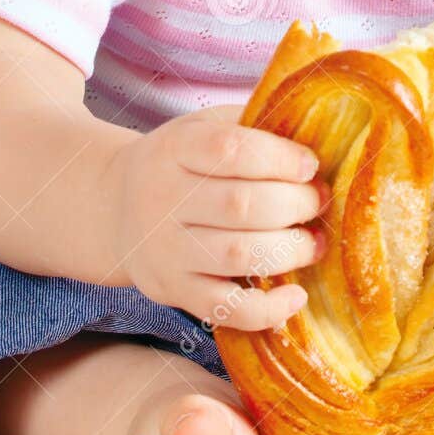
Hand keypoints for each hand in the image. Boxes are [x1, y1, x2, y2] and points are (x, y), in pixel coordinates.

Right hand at [110, 104, 330, 330]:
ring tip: (315, 242)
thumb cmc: (180, 163)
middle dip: (295, 204)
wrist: (115, 206)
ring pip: (238, 255)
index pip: (229, 149)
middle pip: (241, 205)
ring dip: (290, 250)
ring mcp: (165, 250)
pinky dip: (267, 309)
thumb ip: (251, 125)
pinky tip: (296, 295)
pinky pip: (224, 309)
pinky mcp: (172, 290)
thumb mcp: (203, 127)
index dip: (279, 158)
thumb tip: (314, 133)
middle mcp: (163, 198)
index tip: (309, 165)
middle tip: (318, 202)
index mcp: (174, 148)